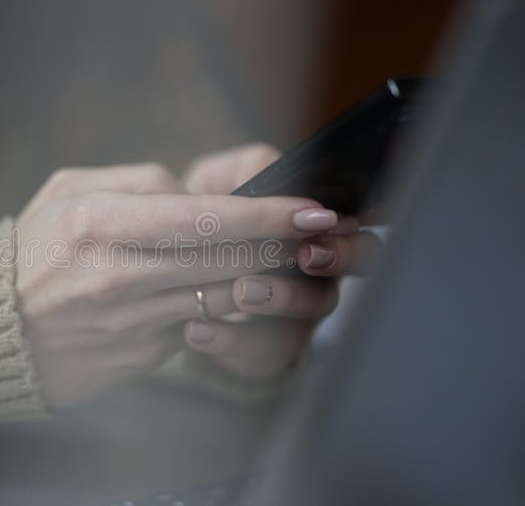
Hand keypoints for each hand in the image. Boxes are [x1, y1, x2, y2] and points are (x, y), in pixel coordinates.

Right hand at [15, 162, 343, 407]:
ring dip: (265, 277)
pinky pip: (200, 327)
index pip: (205, 218)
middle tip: (318, 233)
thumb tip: (195, 193)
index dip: (267, 215)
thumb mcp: (67, 193)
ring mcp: (133, 324)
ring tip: (289, 259)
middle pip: (226, 259)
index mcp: (99, 223)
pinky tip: (235, 291)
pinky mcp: (142, 357)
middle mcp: (119, 277)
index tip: (310, 209)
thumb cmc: (30, 253)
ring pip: (223, 298)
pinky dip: (226, 309)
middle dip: (282, 245)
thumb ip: (136, 182)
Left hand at [181, 144, 380, 380]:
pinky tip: (198, 329)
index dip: (357, 230)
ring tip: (239, 291)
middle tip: (306, 254)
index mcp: (314, 230)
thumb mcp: (221, 181)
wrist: (165, 267)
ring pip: (311, 315)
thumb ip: (249, 169)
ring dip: (279, 300)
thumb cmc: (204, 217)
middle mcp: (316, 274)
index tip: (334, 224)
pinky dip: (229, 342)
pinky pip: (262, 355)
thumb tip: (269, 175)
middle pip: (353, 271)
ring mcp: (296, 317)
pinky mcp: (265, 352)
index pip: (359, 231)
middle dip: (335, 259)